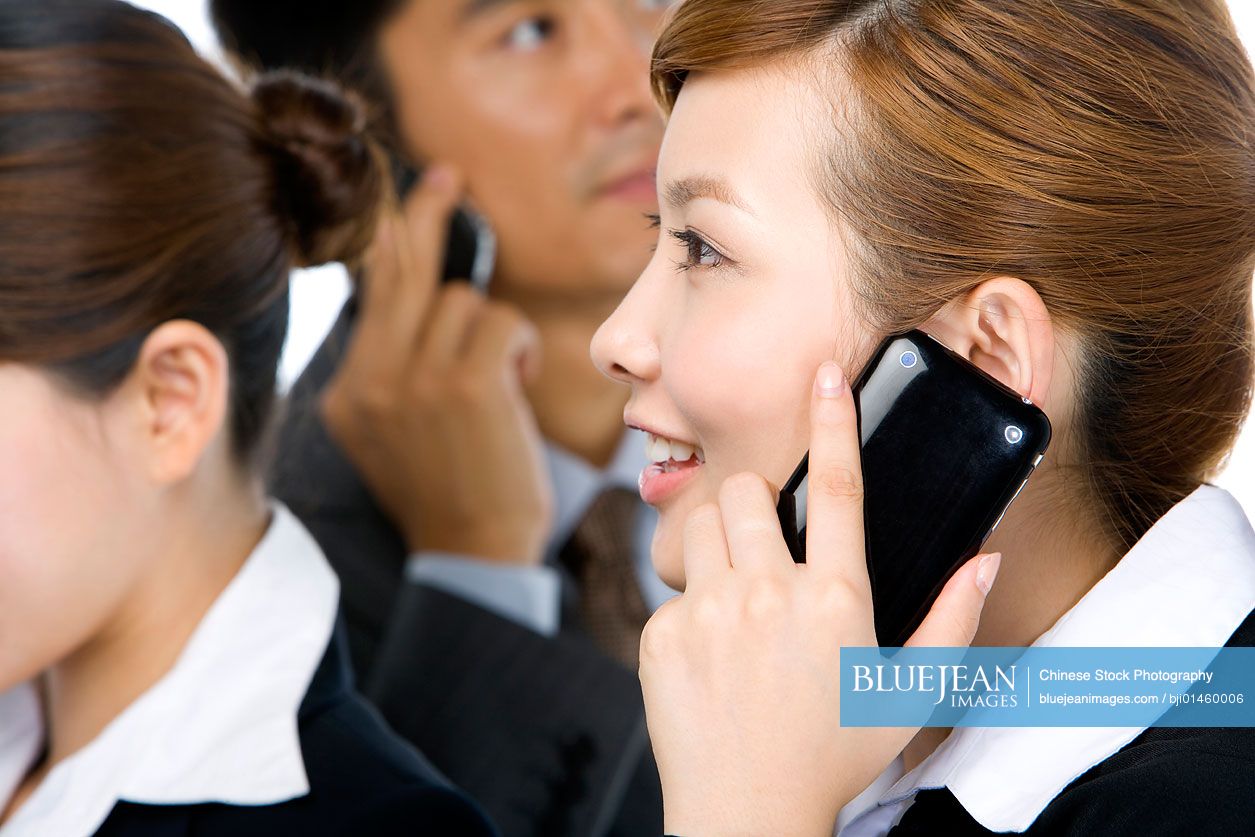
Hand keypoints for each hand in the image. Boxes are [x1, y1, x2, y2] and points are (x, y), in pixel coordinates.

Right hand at [321, 167, 552, 563]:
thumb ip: (396, 368)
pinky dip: (519, 344)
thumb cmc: (452, 489)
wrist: (476, 554)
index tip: (402, 212)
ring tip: (503, 377)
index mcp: (348, 392)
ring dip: (493, 330)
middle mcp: (369, 380)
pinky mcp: (464, 384)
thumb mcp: (399, 430)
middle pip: (398, 269)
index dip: (392, 248)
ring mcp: (413, 380)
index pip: (368, 296)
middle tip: (446, 179)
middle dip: (425, 215)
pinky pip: (500, 321)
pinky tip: (518, 382)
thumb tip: (421, 294)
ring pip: (460, 300)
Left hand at [639, 361, 1000, 836]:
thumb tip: (983, 557)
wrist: (745, 814)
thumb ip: (951, 618)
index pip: (840, 488)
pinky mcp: (662, 633)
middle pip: (746, 493)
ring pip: (702, 528)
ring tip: (740, 596)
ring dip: (721, 545)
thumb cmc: (831, 755)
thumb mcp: (908, 693)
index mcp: (836, 599)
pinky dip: (693, 608)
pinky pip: (674, 590)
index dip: (834, 422)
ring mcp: (709, 613)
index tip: (826, 373)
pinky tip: (713, 655)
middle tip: (768, 551)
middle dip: (755, 506)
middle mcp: (769, 595)